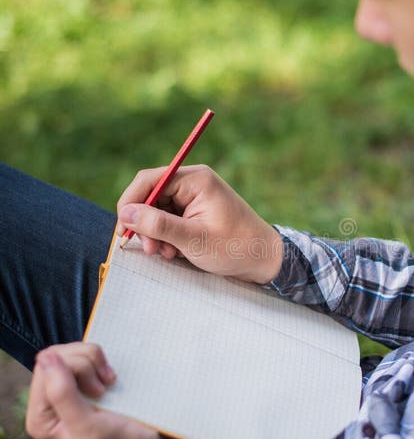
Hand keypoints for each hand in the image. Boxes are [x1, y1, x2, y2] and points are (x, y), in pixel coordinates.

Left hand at [26, 343, 170, 438]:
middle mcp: (47, 403)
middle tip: (103, 388)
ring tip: (107, 385)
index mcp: (40, 418)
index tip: (98, 392)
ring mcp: (64, 391)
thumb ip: (63, 395)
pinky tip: (109, 380)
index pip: (46, 367)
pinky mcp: (81, 383)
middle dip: (85, 365)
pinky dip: (100, 362)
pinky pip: (83, 355)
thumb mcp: (89, 427)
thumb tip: (47, 358)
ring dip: (94, 363)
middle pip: (56, 356)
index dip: (75, 370)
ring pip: (70, 352)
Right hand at [116, 164, 282, 283]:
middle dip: (145, 224)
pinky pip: (168, 219)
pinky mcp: (194, 211)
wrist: (263, 259)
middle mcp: (193, 182)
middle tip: (150, 250)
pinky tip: (174, 252)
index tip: (124, 228)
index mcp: (196, 179)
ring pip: (157, 210)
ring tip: (166, 254)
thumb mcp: (193, 239)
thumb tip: (127, 214)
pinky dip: (165, 236)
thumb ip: (159, 225)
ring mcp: (194, 197)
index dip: (131, 202)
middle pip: (151, 196)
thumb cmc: (235, 248)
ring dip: (155, 234)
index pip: (149, 180)